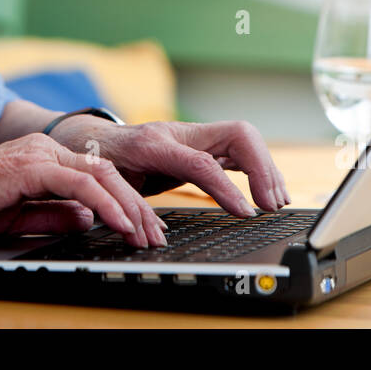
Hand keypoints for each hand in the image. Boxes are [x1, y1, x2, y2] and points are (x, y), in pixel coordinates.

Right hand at [0, 133, 168, 247]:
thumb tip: (88, 220)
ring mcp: (41, 154)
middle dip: (136, 205)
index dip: (125, 201)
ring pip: (101, 174)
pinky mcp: (33, 165)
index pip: (97, 176)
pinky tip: (120, 222)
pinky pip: (80, 183)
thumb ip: (54, 215)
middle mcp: (48, 150)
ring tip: (144, 232)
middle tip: (155, 234)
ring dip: (128, 206)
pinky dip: (105, 204)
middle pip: (108, 173)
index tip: (142, 227)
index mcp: (45, 159)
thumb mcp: (20, 216)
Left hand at [50, 118, 290, 215]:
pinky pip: (238, 149)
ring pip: (244, 138)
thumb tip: (154, 236)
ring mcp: (193, 135)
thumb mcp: (107, 184)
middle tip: (272, 203)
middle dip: (262, 167)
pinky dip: (258, 168)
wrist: (92, 138)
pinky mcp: (202, 144)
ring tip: (278, 200)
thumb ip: (131, 206)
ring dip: (266, 167)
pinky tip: (267, 190)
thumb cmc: (98, 161)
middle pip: (237, 134)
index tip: (247, 214)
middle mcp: (179, 133)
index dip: (228, 189)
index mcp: (154, 143)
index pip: (202, 163)